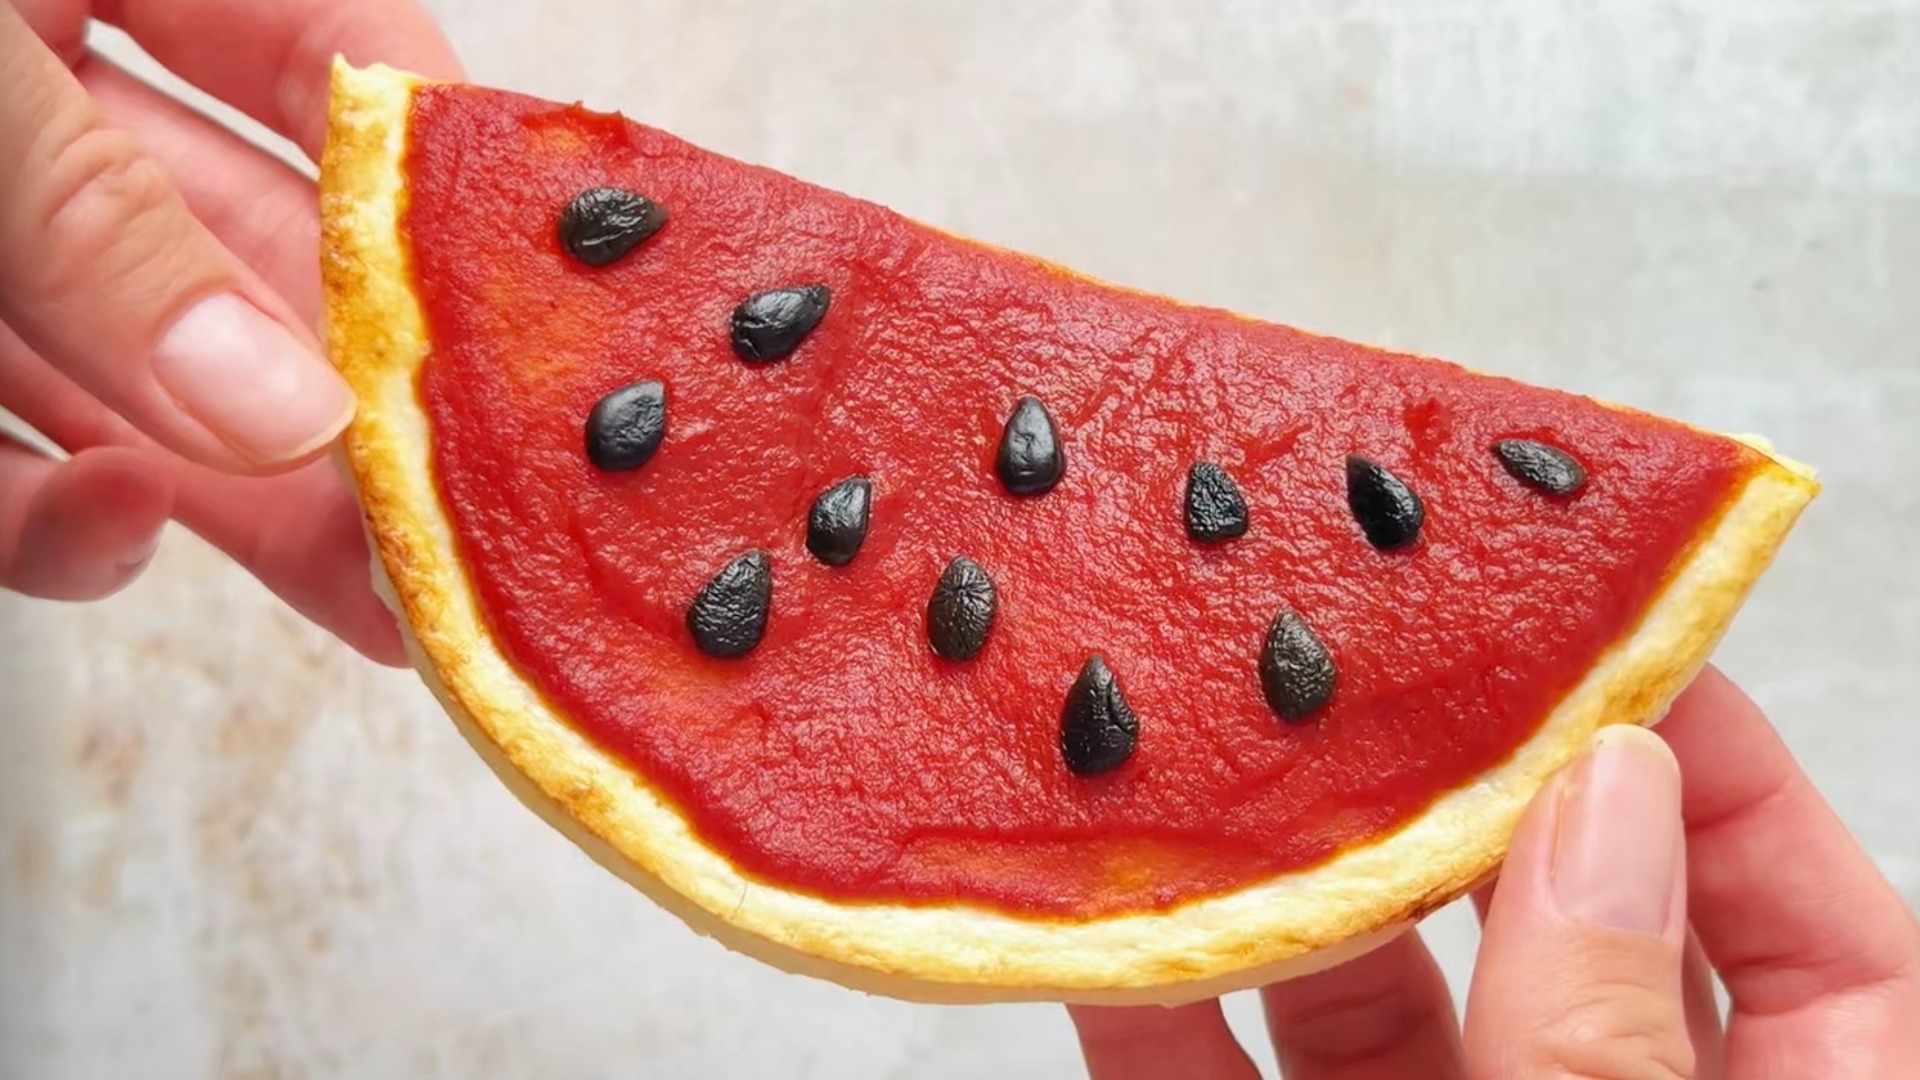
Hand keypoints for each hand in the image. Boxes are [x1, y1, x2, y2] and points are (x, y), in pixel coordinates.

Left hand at [0, 0, 461, 662]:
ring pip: (149, 381)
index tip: (523, 295)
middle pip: (258, 255)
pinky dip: (54, 519)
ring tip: (372, 593)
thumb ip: (96, 229)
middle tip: (475, 503)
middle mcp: (46, 113)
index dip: (430, 169)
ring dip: (253, 497)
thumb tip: (275, 401)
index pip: (319, 49)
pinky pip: (6, 458)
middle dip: (364, 389)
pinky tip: (110, 524)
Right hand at [1069, 667, 1919, 1077]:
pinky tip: (1104, 927)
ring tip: (1217, 755)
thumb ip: (1610, 1047)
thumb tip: (1602, 801)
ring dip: (1289, 893)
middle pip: (1558, 937)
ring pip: (1372, 1010)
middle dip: (1460, 803)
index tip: (1607, 649)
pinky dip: (1161, 1013)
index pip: (1816, 938)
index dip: (1727, 779)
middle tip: (1371, 659)